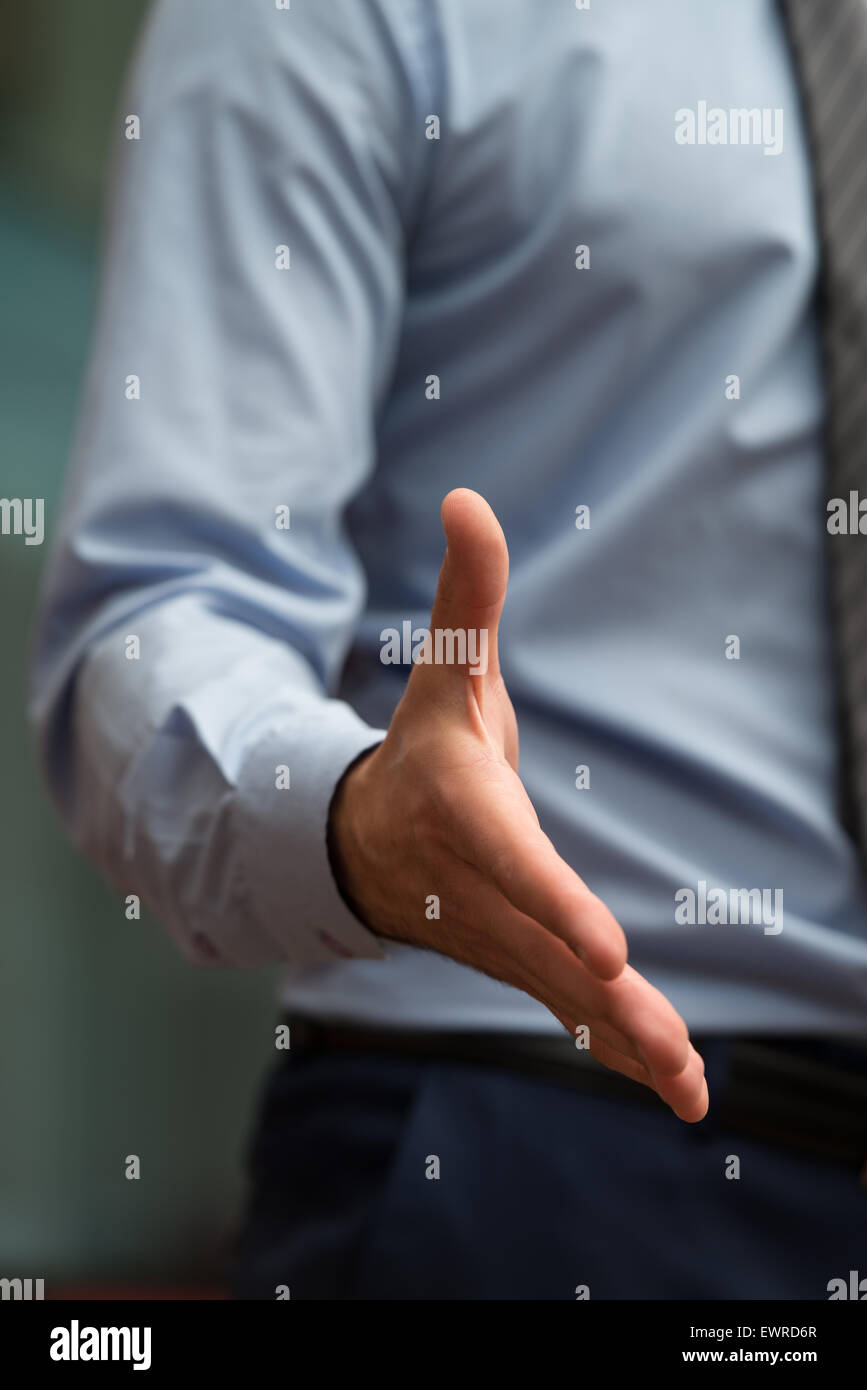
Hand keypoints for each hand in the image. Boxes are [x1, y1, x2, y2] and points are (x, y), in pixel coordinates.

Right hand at [329, 488, 707, 1121]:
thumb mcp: (448, 678)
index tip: (605, 948)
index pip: (512, 861)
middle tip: (668, 1046)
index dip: (554, 901)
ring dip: (625, 1042)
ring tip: (689, 1090)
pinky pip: (572, 1015)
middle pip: (548, 951)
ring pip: (566, 999)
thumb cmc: (424, 754)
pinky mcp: (525, 967)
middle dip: (607, 1001)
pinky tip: (680, 1092)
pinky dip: (619, 1053)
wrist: (373, 845)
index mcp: (466, 818)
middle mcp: (481, 893)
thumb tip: (469, 498)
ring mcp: (502, 939)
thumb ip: (469, 601)